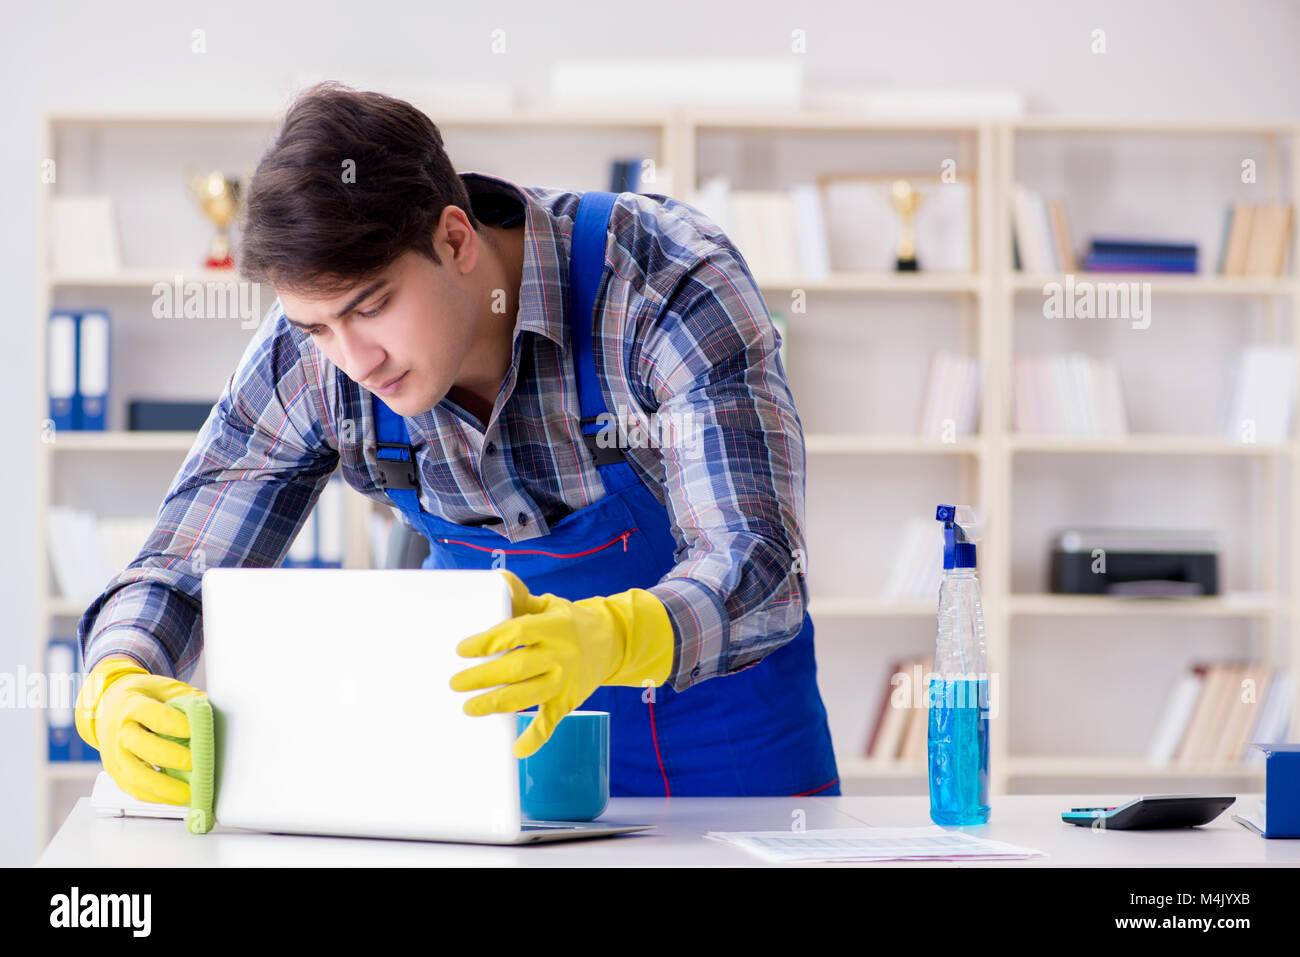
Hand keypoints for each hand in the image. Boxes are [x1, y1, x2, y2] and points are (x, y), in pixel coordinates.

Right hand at [75, 656, 203, 804]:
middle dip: (174, 758)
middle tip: (198, 764)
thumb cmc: (143, 697)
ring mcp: (115, 754)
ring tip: (191, 793)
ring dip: (166, 787)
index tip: (199, 732)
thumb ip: (188, 698)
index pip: (156, 716)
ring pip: (137, 775)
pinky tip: (177, 798)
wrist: (109, 705)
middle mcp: (121, 731)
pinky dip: (157, 798)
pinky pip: (135, 790)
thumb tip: (212, 710)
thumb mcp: (164, 689)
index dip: (178, 725)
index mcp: (133, 705)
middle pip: (145, 747)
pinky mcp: (116, 773)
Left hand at [450, 570, 673, 757]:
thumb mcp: (548, 605)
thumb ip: (521, 598)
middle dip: (482, 678)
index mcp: (552, 627)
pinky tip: (516, 749)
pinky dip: (534, 738)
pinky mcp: (568, 702)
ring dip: (495, 705)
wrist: (610, 643)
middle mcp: (560, 655)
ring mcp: (564, 681)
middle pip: (516, 669)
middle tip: (455, 684)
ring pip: (527, 696)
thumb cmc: (567, 623)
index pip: (515, 633)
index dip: (488, 642)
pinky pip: (550, 723)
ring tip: (469, 708)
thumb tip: (499, 580)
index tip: (462, 649)